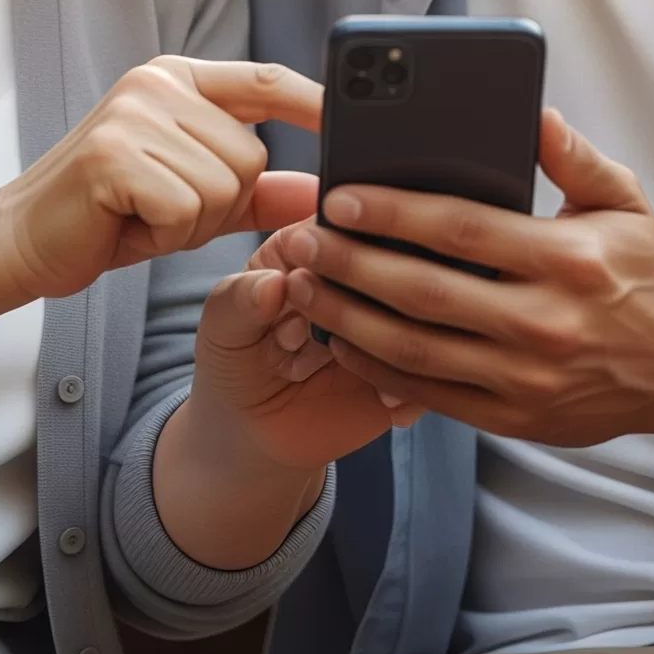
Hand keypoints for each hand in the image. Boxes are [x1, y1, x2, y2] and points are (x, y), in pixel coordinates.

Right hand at [0, 57, 322, 310]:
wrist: (18, 241)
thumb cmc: (108, 217)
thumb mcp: (193, 199)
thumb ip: (257, 191)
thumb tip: (321, 194)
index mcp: (178, 79)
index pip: (266, 79)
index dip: (315, 102)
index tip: (355, 122)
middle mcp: (157, 83)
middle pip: (252, 155)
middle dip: (221, 204)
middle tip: (163, 211)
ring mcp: (133, 113)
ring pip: (225, 186)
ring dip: (191, 225)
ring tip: (141, 217)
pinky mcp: (114, 154)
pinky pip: (189, 210)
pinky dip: (166, 237)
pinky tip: (126, 226)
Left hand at [151, 221, 421, 570]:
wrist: (255, 430)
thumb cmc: (236, 359)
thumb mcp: (222, 327)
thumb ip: (239, 299)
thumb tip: (274, 283)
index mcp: (317, 240)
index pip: (345, 223)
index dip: (325, 254)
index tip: (292, 288)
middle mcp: (365, 273)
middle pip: (390, 265)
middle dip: (342, 310)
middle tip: (295, 340)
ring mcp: (395, 321)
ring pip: (417, 318)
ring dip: (369, 350)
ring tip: (313, 370)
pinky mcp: (414, 370)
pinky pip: (432, 374)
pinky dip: (400, 390)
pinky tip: (367, 399)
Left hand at [280, 108, 653, 445]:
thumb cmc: (645, 273)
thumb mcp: (625, 202)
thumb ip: (576, 157)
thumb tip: (536, 114)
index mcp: (568, 261)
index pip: (463, 230)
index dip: (395, 212)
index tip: (341, 194)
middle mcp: (544, 324)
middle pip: (425, 292)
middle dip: (351, 264)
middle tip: (300, 239)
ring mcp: (527, 379)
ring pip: (416, 349)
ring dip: (348, 318)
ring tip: (301, 286)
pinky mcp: (514, 418)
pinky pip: (430, 394)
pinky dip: (377, 368)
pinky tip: (341, 338)